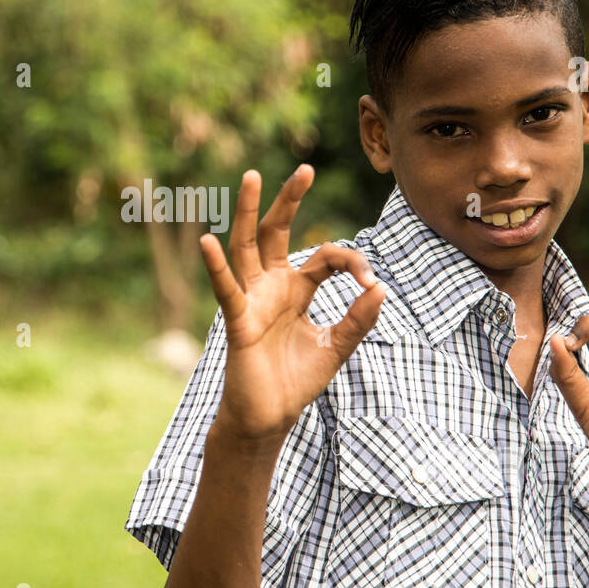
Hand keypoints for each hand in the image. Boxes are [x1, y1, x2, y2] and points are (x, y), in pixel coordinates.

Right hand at [200, 165, 384, 444]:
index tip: (371, 283)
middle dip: (289, 200)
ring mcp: (252, 300)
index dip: (351, 262)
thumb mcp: (336, 347)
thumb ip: (358, 319)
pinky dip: (216, 267)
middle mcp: (271, 287)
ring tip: (252, 176)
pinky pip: (226, 290)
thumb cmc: (295, 382)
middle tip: (305, 169)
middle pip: (277, 233)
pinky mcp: (238, 321)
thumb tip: (381, 289)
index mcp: (295, 290)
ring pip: (247, 247)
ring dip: (249, 212)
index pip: (324, 257)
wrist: (269, 419)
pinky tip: (207, 242)